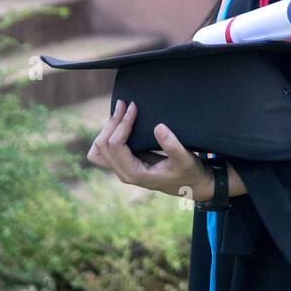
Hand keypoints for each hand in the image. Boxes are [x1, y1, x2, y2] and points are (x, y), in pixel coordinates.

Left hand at [87, 99, 213, 204]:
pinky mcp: (126, 164)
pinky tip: (120, 122)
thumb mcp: (185, 159)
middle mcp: (125, 173)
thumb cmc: (189, 173)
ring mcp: (123, 169)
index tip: (134, 106)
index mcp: (135, 173)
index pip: (115, 146)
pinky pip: (106, 150)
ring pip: (99, 150)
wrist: (191, 186)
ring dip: (106, 130)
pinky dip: (108, 135)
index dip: (122, 123)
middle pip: (102, 146)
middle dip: (111, 123)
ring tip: (120, 112)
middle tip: (125, 104)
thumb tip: (158, 127)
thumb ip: (172, 145)